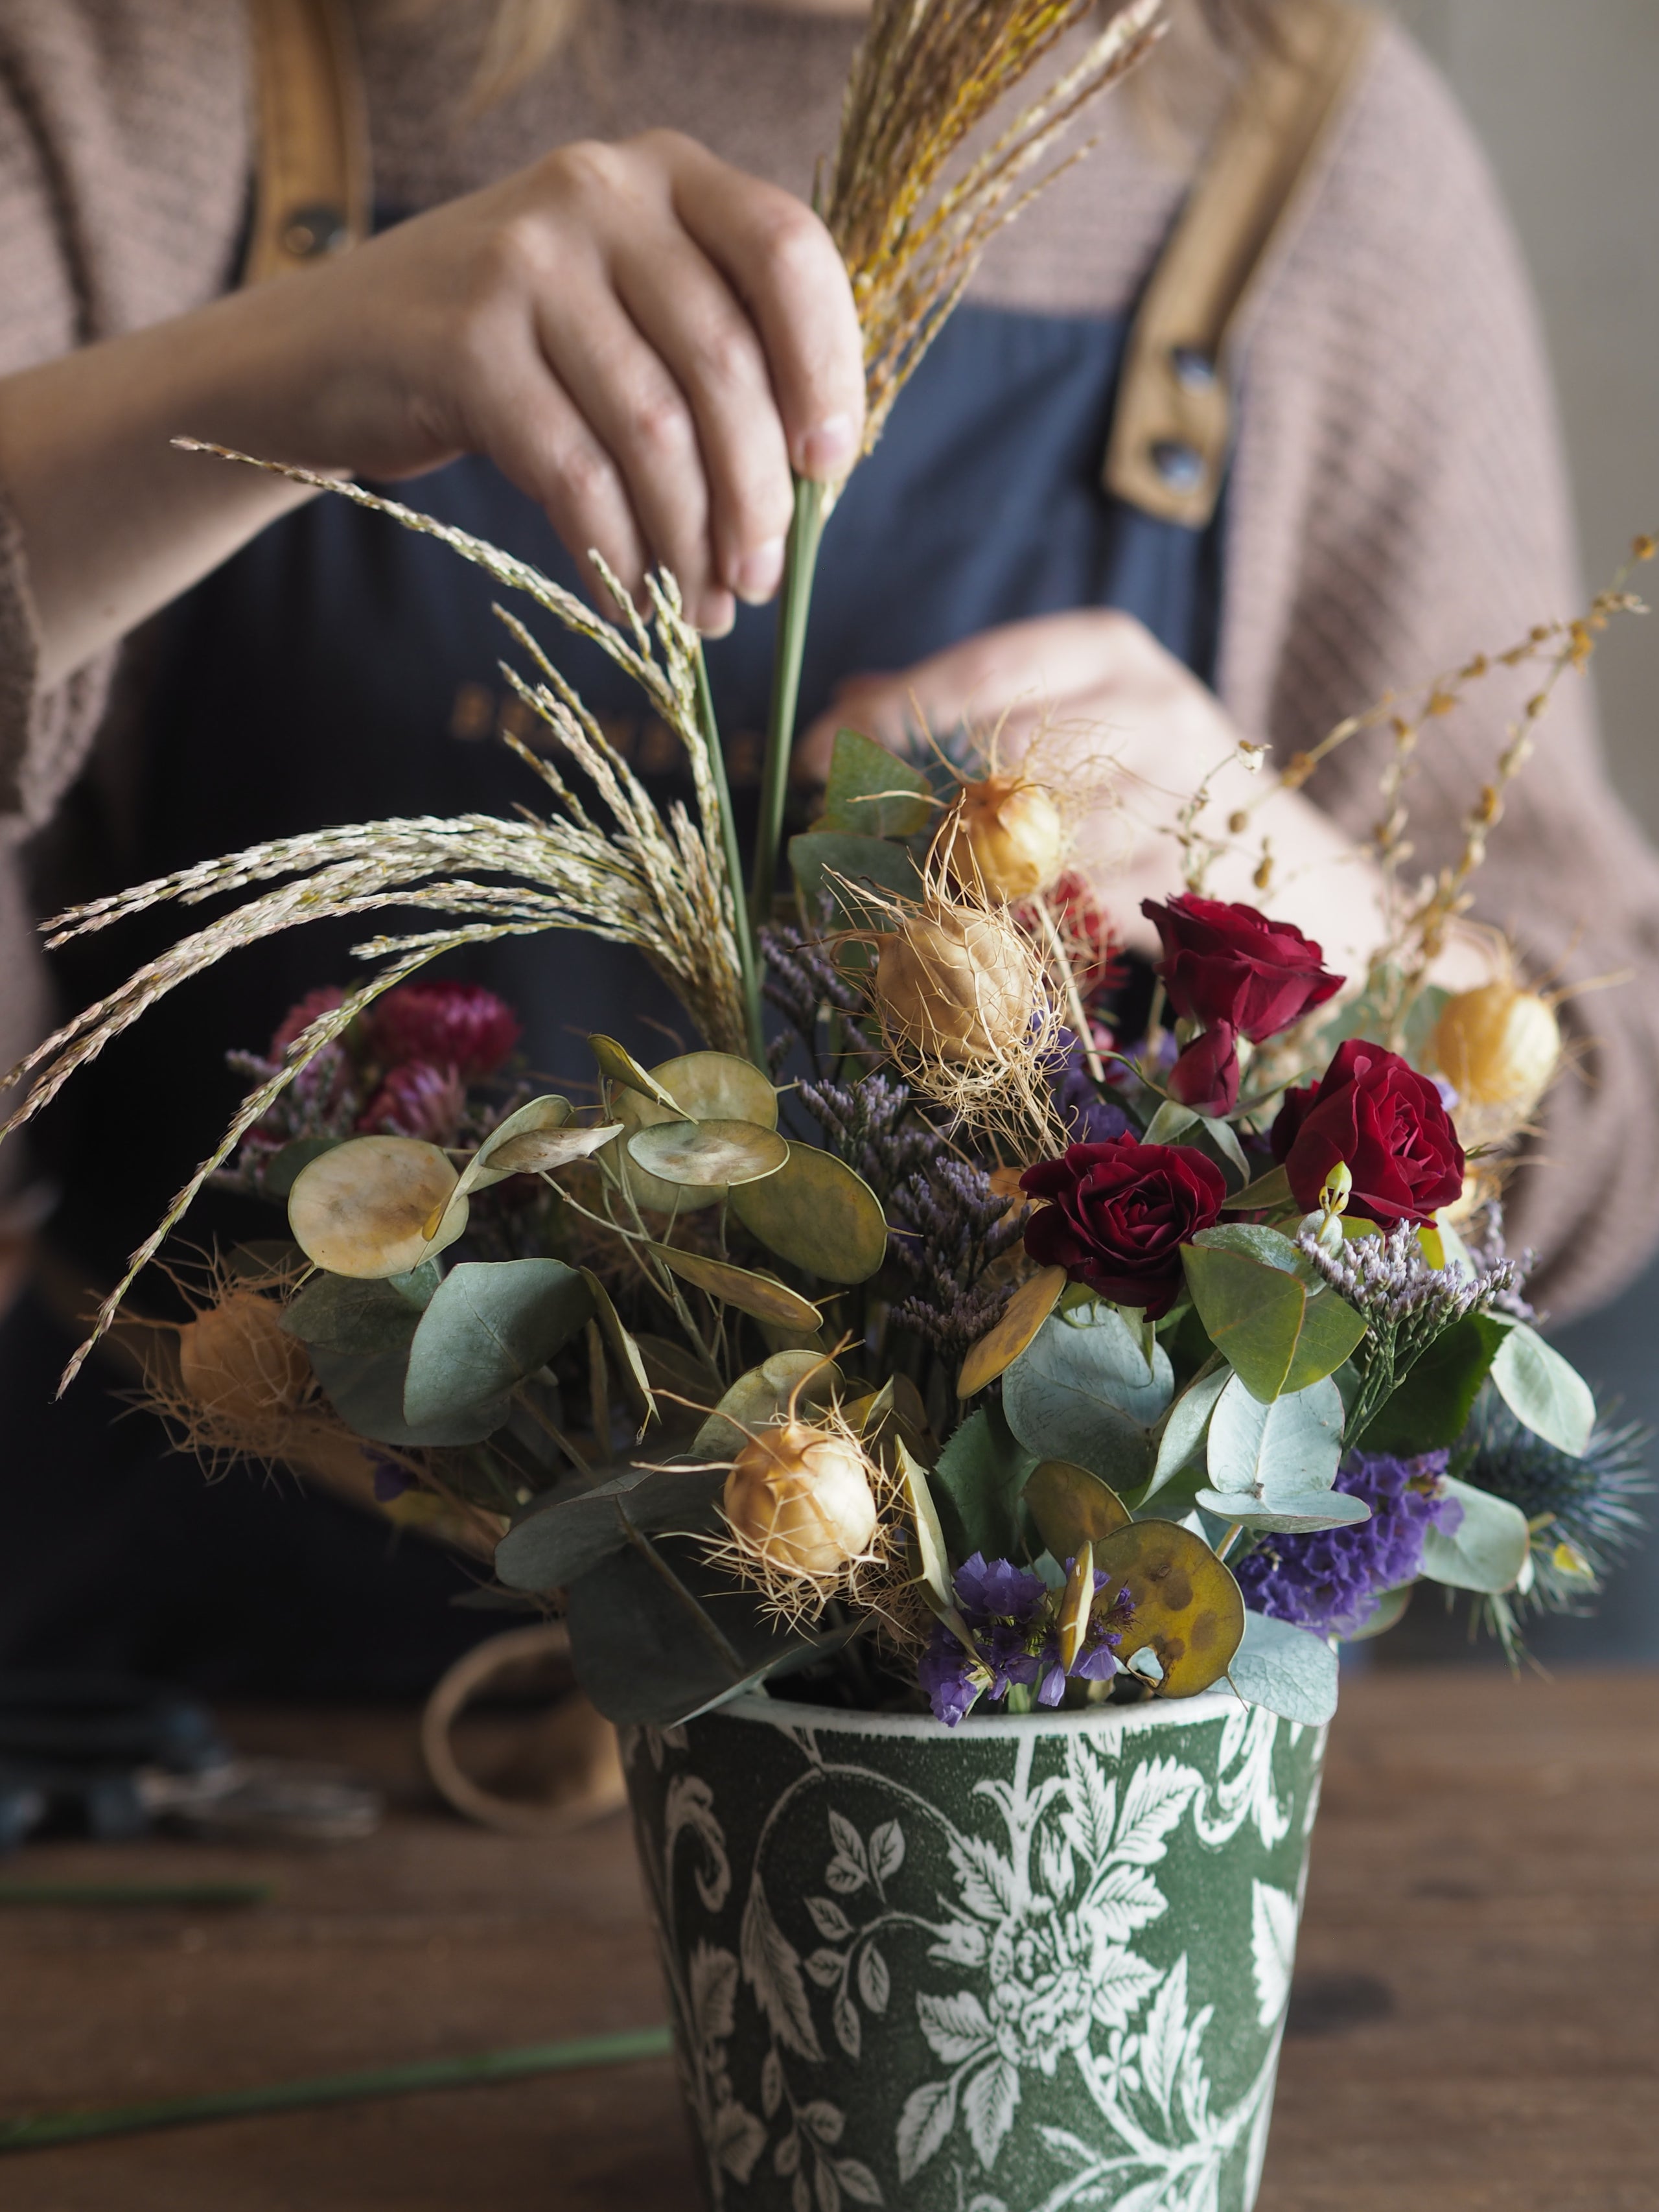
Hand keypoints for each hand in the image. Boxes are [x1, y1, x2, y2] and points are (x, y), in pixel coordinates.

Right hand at [279, 131, 864, 630]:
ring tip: (702, 610)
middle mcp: (598, 192)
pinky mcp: (463, 344)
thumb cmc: (514, 348)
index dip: (827, 368)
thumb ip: (713, 354)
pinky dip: (615, 555)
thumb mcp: (622, 310)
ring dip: (690, 541)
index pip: (787, 254)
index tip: (826, 470)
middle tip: (758, 583)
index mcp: (666, 172)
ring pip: (654, 430)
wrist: (334, 347)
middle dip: (756, 496)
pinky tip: (628, 603)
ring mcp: (524, 260)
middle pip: (724, 362)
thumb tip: (808, 492)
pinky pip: (573, 475)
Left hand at [797, 609, 1394, 968]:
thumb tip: (840, 708)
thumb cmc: (1146, 776)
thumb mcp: (1063, 712)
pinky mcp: (1195, 878)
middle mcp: (1154, 707)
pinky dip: (1027, 925)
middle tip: (840, 838)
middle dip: (915, 800)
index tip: (807, 755)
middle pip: (1012, 749)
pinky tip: (976, 938)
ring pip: (1051, 834)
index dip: (887, 713)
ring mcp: (1183, 794)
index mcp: (1107, 649)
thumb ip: (959, 706)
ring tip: (892, 890)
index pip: (981, 672)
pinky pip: (1093, 906)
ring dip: (962, 873)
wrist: (1291, 857)